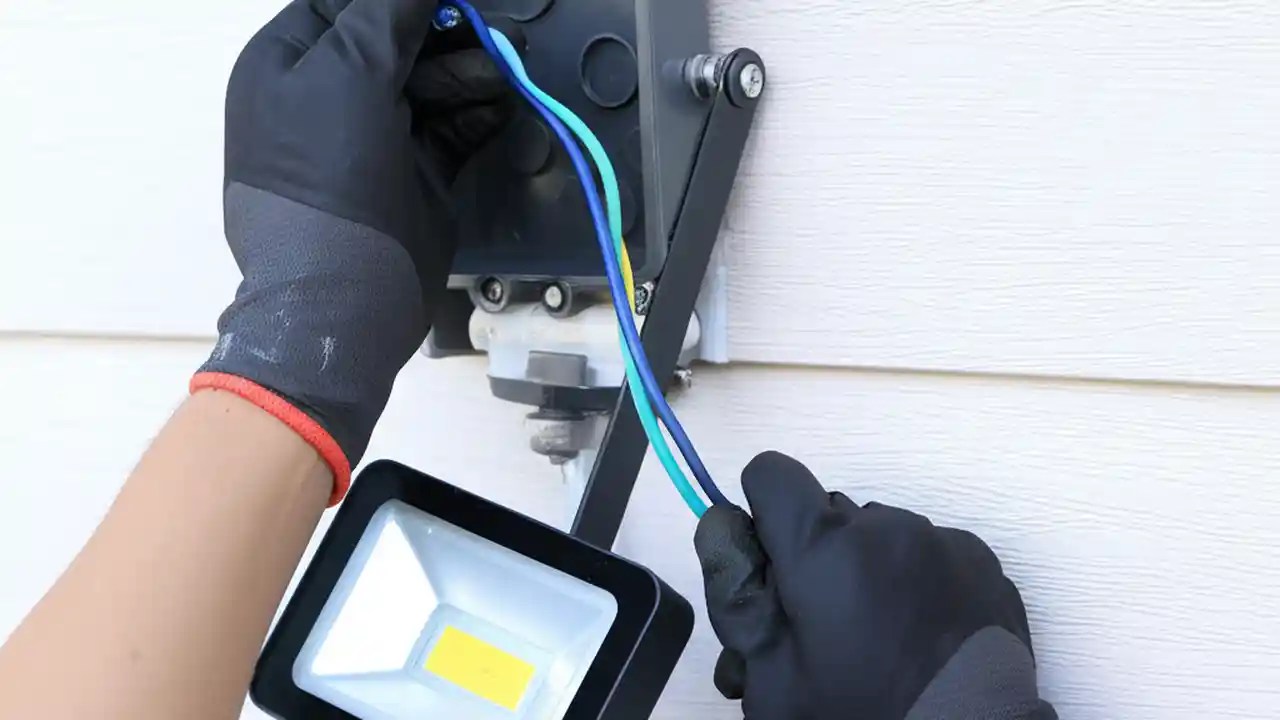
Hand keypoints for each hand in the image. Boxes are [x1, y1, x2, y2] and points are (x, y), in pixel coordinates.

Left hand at [193, 0, 509, 502]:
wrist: (342, 297)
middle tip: (492, 33)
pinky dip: (480, 114)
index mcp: (289, 64)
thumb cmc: (327, 180)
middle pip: (396, 40)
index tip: (452, 2)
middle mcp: (328, 98)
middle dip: (446, 32)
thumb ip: (386, 13)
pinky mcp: (412, 177)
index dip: (402, 1)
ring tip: (504, 72)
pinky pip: (452, 130)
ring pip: (431, 84)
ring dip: (471, 71)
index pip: (347, 5)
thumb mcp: (350, 74)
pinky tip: (506, 104)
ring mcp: (372, 140)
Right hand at [695, 452, 1055, 719]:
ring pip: (878, 533)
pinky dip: (915, 582)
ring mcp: (940, 541)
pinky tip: (917, 636)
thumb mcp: (773, 678)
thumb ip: (735, 593)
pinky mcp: (981, 562)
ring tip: (875, 635)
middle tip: (821, 625)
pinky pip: (928, 552)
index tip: (771, 561)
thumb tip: (722, 522)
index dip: (762, 513)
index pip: (771, 473)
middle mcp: (885, 527)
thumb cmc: (862, 717)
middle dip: (816, 555)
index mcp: (824, 549)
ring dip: (866, 568)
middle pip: (827, 511)